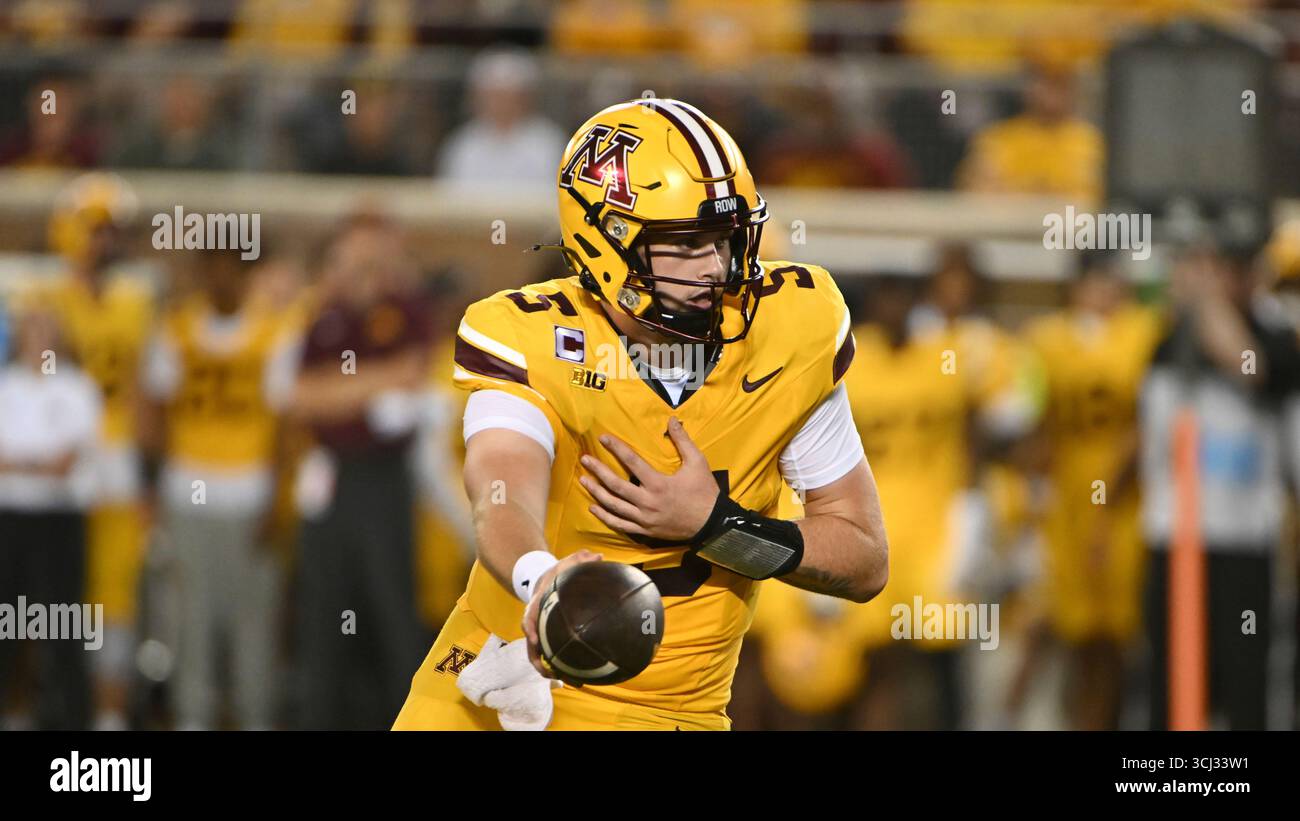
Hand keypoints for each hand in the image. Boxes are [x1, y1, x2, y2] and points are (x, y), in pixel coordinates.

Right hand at [522, 550, 601, 677]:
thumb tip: (598, 557)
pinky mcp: (547, 638)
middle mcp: (535, 621)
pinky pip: (549, 655)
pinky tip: (575, 677)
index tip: (535, 639)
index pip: (529, 618)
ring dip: (548, 669)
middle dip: (538, 660)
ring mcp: (539, 632)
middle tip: (550, 672)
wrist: (543, 580)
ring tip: (566, 680)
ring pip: (538, 655)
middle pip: (531, 645)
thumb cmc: (557, 574)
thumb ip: (580, 559)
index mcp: (537, 604)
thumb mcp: (567, 563)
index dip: (531, 629)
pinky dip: (558, 667)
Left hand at [578, 416, 719, 542]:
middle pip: (616, 485)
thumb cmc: (704, 492)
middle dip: (598, 471)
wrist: (712, 524)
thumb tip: (672, 420)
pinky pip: (620, 525)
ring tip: (584, 480)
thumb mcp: (697, 462)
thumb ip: (683, 441)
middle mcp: (647, 502)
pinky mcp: (645, 531)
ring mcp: (644, 518)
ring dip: (597, 492)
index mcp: (659, 484)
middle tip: (585, 460)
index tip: (603, 438)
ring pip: (614, 505)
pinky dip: (605, 517)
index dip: (616, 448)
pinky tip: (594, 507)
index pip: (632, 462)